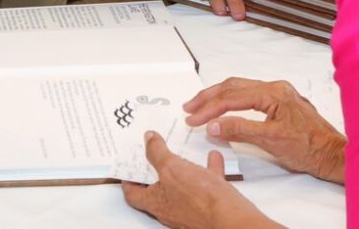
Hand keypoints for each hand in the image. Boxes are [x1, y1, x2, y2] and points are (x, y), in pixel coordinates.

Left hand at [121, 132, 276, 228]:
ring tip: (182, 151)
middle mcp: (172, 209)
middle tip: (153, 153)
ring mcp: (192, 207)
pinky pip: (207, 184)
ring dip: (183, 167)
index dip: (128, 180)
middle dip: (156, 169)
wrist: (231, 217)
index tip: (127, 165)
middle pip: (158, 188)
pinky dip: (209, 169)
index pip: (133, 194)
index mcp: (157, 203)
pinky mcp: (210, 204)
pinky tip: (213, 157)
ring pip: (184, 184)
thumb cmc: (200, 199)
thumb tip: (148, 139)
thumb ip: (157, 153)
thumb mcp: (171, 168)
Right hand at [185, 78, 345, 182]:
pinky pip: (250, 95)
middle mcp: (275, 87)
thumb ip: (239, 130)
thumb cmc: (308, 148)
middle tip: (190, 108)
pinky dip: (232, 101)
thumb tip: (213, 125)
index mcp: (273, 93)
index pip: (232, 97)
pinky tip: (224, 108)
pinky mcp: (280, 102)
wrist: (331, 154)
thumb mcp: (270, 140)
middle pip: (233, 87)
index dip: (209, 108)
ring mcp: (278, 93)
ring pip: (241, 89)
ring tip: (200, 106)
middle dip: (209, 97)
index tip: (194, 119)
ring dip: (219, 97)